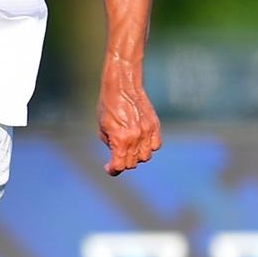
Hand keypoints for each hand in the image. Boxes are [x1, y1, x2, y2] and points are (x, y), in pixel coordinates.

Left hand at [98, 58, 161, 175]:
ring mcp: (147, 132)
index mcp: (120, 139)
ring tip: (128, 148)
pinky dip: (148, 147)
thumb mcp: (102, 127)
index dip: (112, 170)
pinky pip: (155, 146)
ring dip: (136, 156)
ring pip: (145, 157)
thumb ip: (110, 144)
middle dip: (123, 162)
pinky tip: (140, 142)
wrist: (122, 86)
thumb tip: (116, 155)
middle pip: (132, 163)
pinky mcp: (155, 126)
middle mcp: (135, 138)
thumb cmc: (108, 105)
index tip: (109, 168)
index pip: (119, 165)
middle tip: (116, 156)